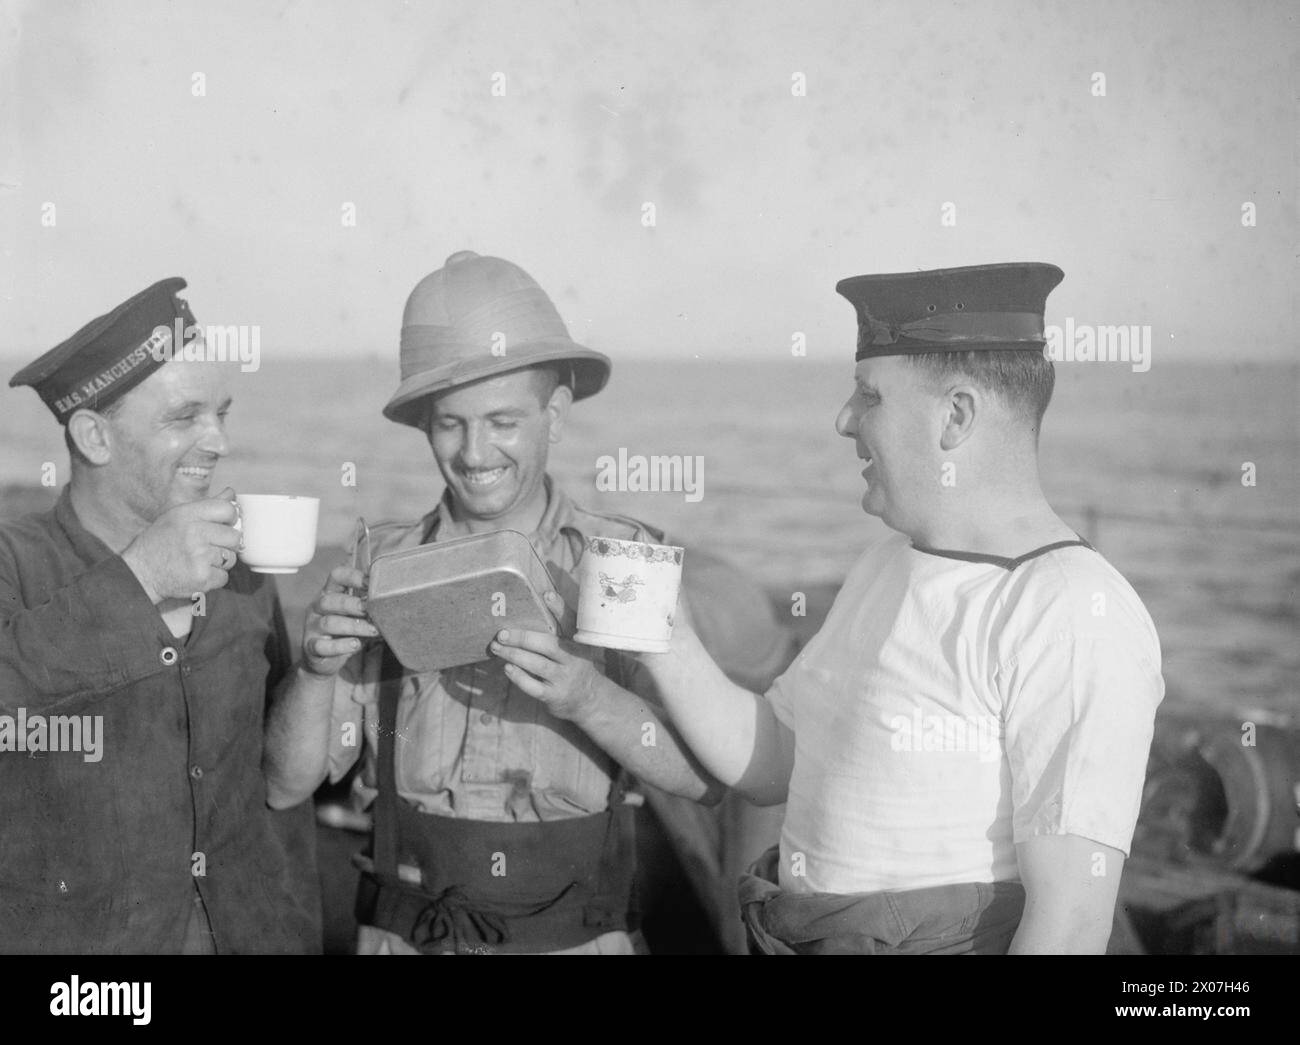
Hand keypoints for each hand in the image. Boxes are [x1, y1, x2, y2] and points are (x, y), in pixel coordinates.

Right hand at [121, 487, 242, 602]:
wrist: (140, 574)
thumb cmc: (160, 543)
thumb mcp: (177, 516)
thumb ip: (207, 505)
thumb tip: (231, 493)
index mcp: (187, 514)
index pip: (227, 509)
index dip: (230, 518)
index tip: (223, 525)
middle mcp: (194, 533)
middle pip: (234, 536)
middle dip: (226, 543)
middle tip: (207, 547)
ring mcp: (199, 556)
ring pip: (231, 558)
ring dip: (220, 562)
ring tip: (199, 560)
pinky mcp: (202, 577)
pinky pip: (224, 576)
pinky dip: (214, 578)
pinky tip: (197, 573)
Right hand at [301, 564, 378, 677]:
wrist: (327, 660)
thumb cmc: (347, 630)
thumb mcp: (357, 613)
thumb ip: (368, 604)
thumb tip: (391, 597)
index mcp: (329, 593)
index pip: (336, 576)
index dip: (353, 576)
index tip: (371, 584)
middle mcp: (317, 608)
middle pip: (330, 600)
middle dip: (352, 604)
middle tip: (371, 610)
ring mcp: (312, 628)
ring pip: (329, 623)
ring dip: (353, 626)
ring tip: (372, 630)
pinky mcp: (312, 648)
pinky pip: (322, 646)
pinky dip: (340, 646)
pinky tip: (356, 644)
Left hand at [490, 591, 601, 719]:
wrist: (589, 698)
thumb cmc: (574, 664)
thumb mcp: (575, 646)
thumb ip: (558, 630)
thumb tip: (532, 607)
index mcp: (577, 642)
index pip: (570, 622)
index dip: (559, 608)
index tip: (546, 594)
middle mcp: (573, 658)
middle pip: (548, 645)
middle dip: (522, 638)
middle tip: (501, 633)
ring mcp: (564, 678)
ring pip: (537, 665)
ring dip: (514, 655)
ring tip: (496, 648)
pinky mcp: (554, 695)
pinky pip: (534, 687)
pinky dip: (519, 677)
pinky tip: (507, 668)